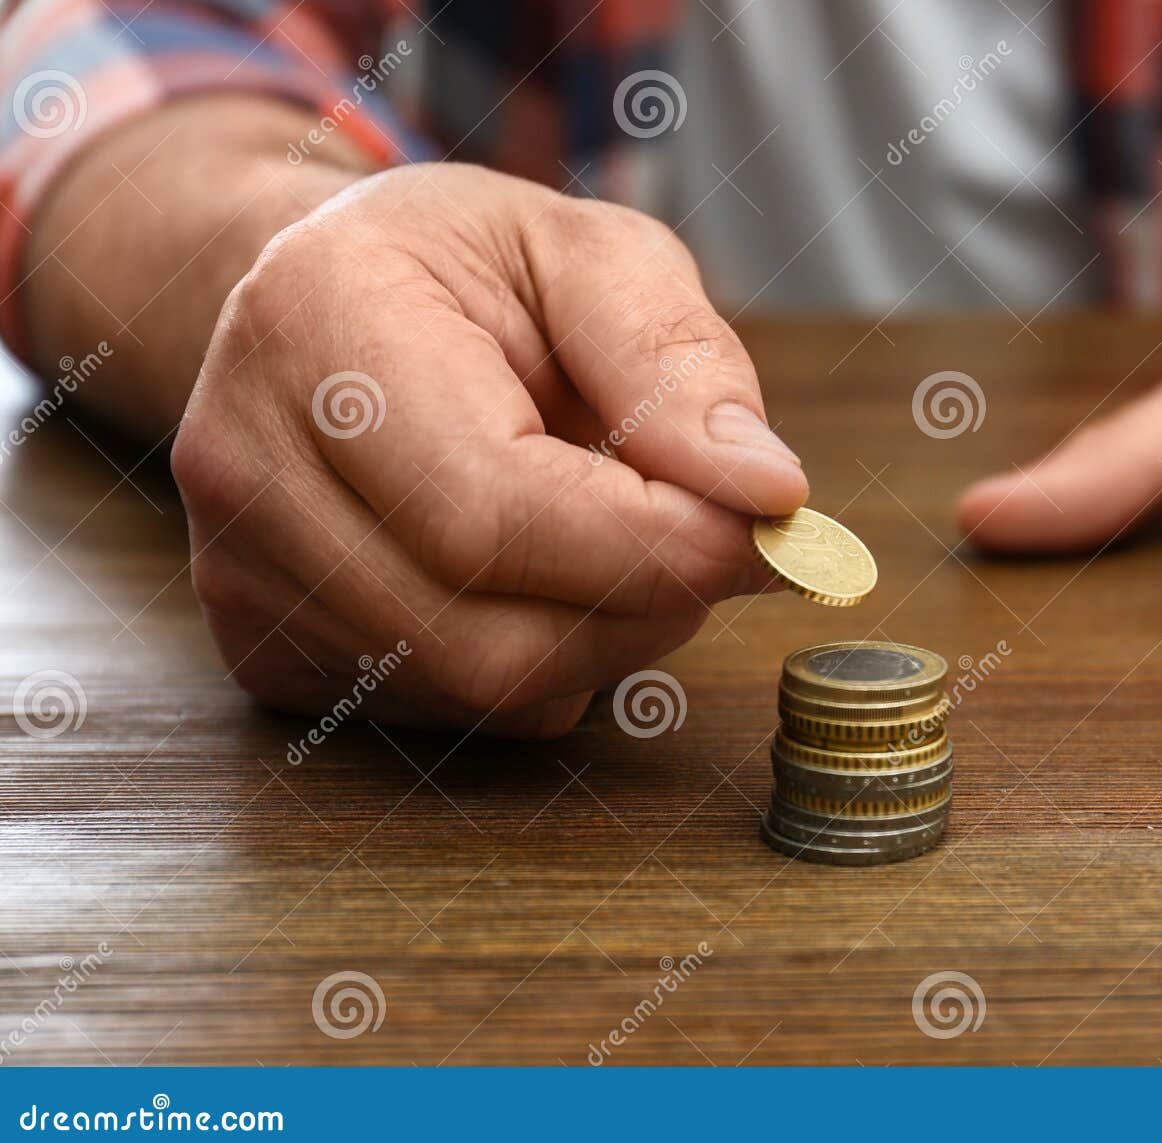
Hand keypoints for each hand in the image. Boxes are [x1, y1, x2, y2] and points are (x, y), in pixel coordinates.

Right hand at [172, 163, 807, 735]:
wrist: (332, 306)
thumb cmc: (471, 274)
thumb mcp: (591, 255)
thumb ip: (675, 359)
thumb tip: (764, 490)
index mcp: (315, 327)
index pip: (488, 508)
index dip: (648, 544)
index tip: (762, 529)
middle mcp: (246, 468)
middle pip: (483, 637)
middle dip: (644, 605)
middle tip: (714, 536)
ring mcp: (243, 577)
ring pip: (481, 688)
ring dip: (606, 636)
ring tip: (625, 532)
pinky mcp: (269, 650)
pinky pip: (458, 713)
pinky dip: (548, 661)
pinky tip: (547, 571)